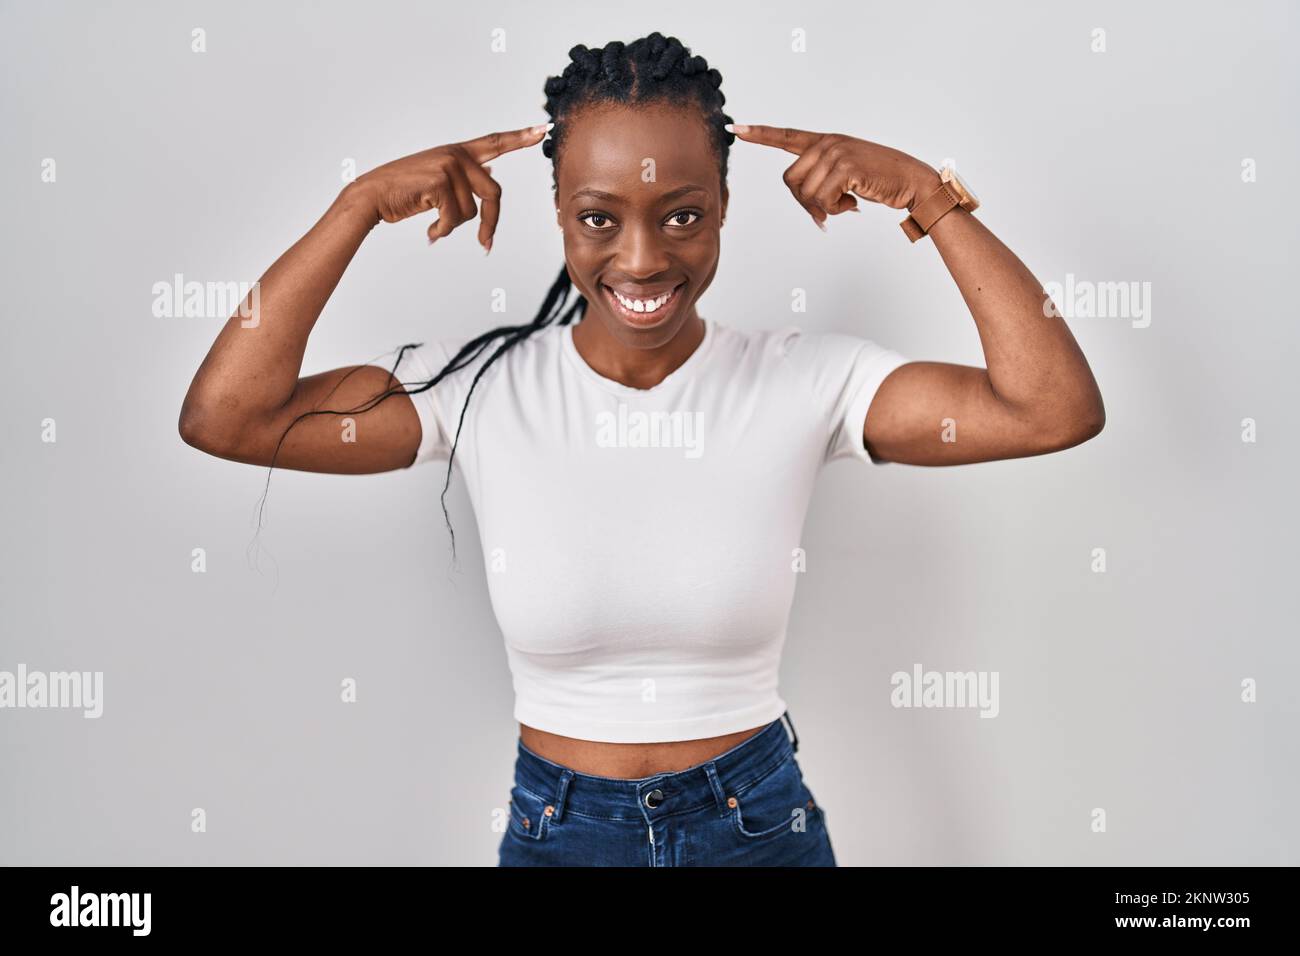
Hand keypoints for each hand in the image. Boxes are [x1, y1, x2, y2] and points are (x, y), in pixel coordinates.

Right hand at [350, 123, 548, 251]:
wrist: (372, 195)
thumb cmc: (404, 192)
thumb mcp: (439, 180)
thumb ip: (466, 178)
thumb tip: (493, 177)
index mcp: (458, 152)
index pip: (494, 142)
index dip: (519, 137)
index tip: (541, 128)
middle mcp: (456, 154)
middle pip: (494, 194)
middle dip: (490, 223)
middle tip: (485, 244)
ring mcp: (448, 165)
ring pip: (472, 211)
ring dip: (454, 226)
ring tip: (435, 224)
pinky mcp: (440, 180)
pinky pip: (455, 218)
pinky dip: (443, 230)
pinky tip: (430, 231)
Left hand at [729, 124, 940, 228]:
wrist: (911, 180)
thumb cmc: (879, 180)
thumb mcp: (845, 176)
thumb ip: (821, 182)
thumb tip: (812, 211)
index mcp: (825, 141)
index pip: (786, 136)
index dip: (760, 134)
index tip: (736, 129)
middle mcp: (828, 142)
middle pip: (790, 181)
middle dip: (806, 202)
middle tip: (829, 209)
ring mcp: (836, 152)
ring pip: (806, 194)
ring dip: (825, 208)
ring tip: (847, 201)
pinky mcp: (845, 166)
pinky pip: (822, 200)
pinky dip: (836, 210)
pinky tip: (854, 202)